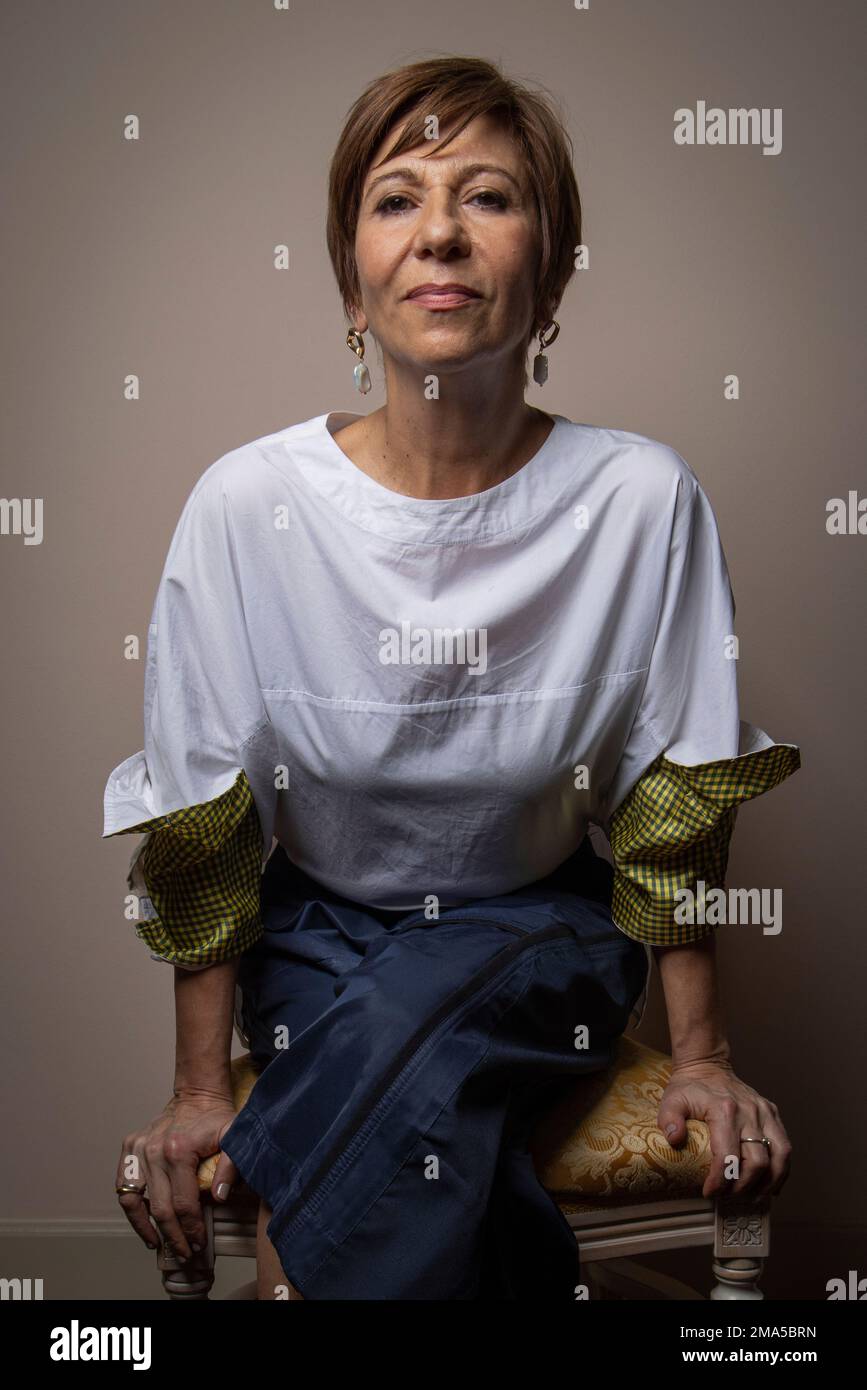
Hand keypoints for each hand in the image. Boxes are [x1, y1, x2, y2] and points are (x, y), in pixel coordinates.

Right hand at [115, 1089, 240, 1260]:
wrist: (197, 1095)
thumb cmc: (217, 1118)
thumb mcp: (234, 1137)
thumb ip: (231, 1165)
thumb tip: (220, 1196)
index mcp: (179, 1150)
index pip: (184, 1203)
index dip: (192, 1228)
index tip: (199, 1243)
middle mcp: (154, 1151)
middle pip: (160, 1208)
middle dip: (174, 1236)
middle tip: (185, 1252)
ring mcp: (138, 1149)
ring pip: (135, 1201)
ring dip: (146, 1228)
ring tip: (159, 1244)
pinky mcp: (130, 1148)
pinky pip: (123, 1186)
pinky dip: (131, 1208)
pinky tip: (143, 1222)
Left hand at [657, 1059, 791, 1200]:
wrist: (707, 1066)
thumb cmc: (689, 1087)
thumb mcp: (672, 1100)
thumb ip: (670, 1119)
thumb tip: (675, 1140)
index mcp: (724, 1110)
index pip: (728, 1156)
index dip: (721, 1181)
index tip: (710, 1193)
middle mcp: (750, 1112)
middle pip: (757, 1162)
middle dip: (743, 1187)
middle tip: (729, 1198)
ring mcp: (764, 1112)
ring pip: (779, 1156)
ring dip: (769, 1183)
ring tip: (753, 1198)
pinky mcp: (772, 1114)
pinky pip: (785, 1146)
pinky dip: (782, 1170)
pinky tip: (772, 1186)